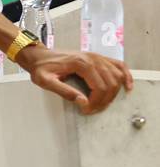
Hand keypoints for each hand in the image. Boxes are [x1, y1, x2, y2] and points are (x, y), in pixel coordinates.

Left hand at [17, 46, 131, 113]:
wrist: (39, 56)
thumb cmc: (41, 67)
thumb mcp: (45, 81)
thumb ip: (64, 91)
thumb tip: (82, 101)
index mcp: (81, 63)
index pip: (99, 87)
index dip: (96, 102)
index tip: (86, 110)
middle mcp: (92, 58)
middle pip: (111, 83)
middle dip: (105, 100)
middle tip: (93, 109)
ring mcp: (97, 57)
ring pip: (117, 76)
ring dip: (114, 93)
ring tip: (103, 103)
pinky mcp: (98, 58)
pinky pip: (118, 65)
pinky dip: (125, 76)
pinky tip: (127, 86)